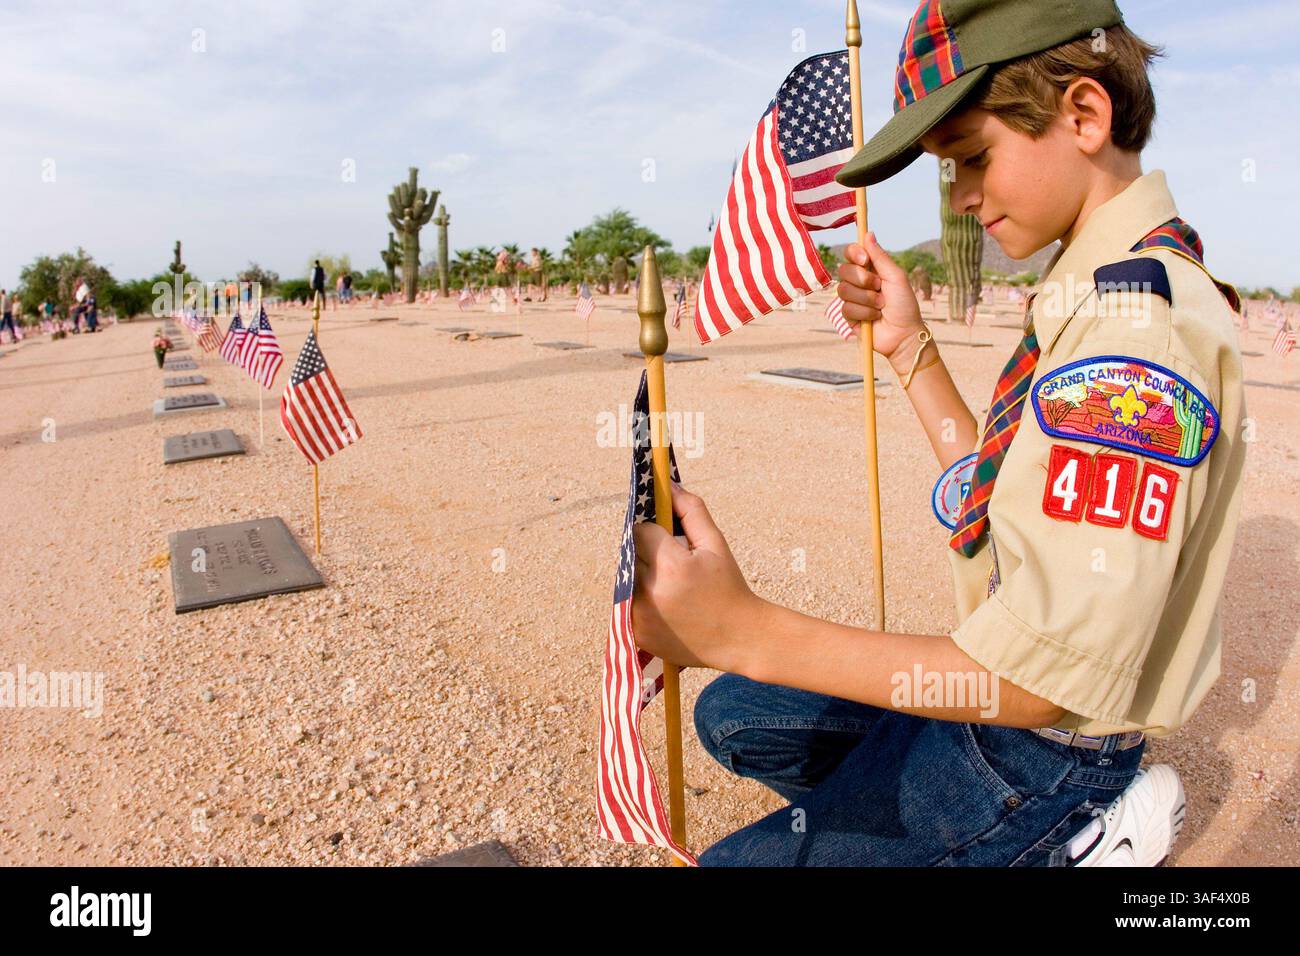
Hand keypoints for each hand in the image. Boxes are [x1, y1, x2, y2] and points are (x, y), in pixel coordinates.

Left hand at [631, 485, 761, 672]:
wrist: (738, 638)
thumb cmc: (729, 588)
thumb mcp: (716, 544)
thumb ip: (691, 511)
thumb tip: (669, 485)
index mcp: (671, 565)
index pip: (641, 531)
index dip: (656, 534)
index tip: (671, 544)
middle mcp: (650, 591)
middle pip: (630, 553)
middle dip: (648, 554)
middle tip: (673, 567)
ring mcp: (640, 615)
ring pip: (624, 577)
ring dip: (640, 576)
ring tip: (670, 587)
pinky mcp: (636, 632)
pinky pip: (625, 603)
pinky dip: (638, 599)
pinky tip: (664, 605)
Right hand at [835, 232, 924, 368]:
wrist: (904, 333)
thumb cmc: (905, 304)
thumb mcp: (895, 277)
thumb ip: (880, 256)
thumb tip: (868, 233)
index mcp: (870, 269)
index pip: (851, 253)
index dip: (854, 254)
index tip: (864, 259)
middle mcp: (859, 282)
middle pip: (843, 270)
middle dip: (863, 279)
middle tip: (879, 287)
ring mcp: (852, 299)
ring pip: (844, 290)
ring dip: (866, 299)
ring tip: (881, 306)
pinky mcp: (848, 316)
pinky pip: (846, 308)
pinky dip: (864, 312)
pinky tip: (874, 317)